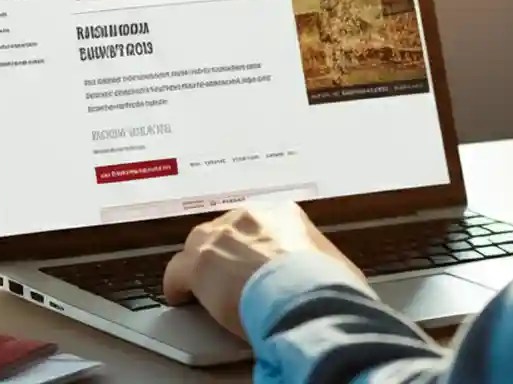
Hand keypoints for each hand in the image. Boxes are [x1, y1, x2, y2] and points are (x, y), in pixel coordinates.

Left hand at [162, 203, 362, 338]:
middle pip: (226, 231)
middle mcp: (249, 217)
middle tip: (231, 279)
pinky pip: (178, 272)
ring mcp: (221, 236)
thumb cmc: (327, 284)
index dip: (254, 247)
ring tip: (205, 289)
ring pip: (200, 246)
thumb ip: (321, 263)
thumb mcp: (335, 265)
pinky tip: (182, 299)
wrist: (305, 296)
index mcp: (284, 213)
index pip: (258, 225)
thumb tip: (332, 278)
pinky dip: (179, 287)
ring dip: (203, 266)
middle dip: (227, 252)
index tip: (254, 264)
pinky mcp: (200, 262)